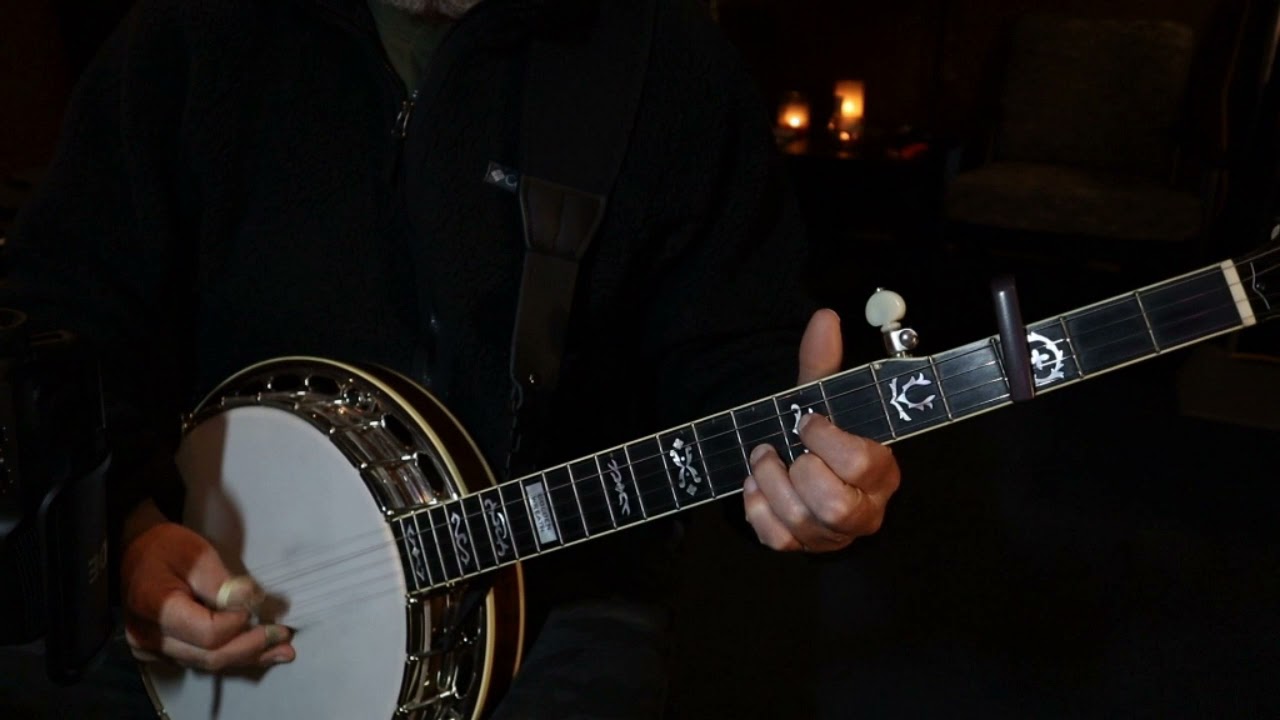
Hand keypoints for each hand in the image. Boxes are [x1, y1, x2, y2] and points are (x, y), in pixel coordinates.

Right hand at [121, 500, 294, 670]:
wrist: (137, 553)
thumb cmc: (167, 548)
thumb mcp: (197, 554)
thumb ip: (222, 583)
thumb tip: (251, 603)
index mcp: (156, 608)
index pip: (207, 632)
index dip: (238, 624)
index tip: (257, 608)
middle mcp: (150, 638)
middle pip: (209, 656)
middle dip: (251, 648)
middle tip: (284, 637)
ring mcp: (153, 650)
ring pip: (207, 664)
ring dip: (247, 658)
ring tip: (281, 651)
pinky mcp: (161, 653)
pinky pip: (201, 660)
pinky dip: (231, 657)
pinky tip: (258, 654)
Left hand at [743, 309, 899, 551]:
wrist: (810, 475)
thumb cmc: (824, 437)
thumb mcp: (825, 401)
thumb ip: (824, 364)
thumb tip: (824, 318)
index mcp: (882, 471)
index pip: (862, 463)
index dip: (826, 440)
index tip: (807, 422)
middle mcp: (864, 509)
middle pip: (833, 505)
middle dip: (798, 471)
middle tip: (781, 448)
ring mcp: (832, 534)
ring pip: (801, 522)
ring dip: (770, 483)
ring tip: (762, 458)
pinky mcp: (802, 547)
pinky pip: (777, 540)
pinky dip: (757, 509)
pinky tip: (754, 486)